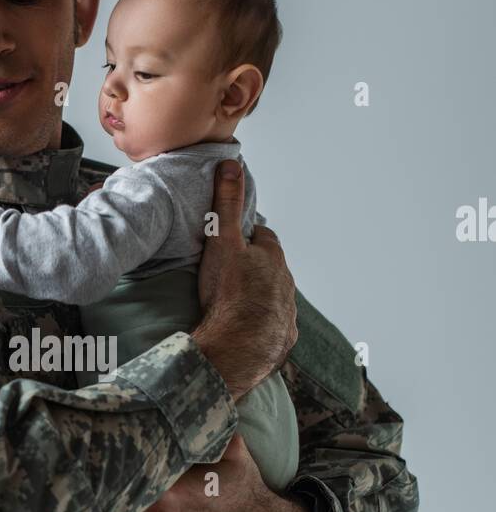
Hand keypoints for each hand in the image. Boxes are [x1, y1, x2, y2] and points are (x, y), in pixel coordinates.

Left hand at [85, 434, 312, 511]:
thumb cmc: (242, 487)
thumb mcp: (232, 448)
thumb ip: (206, 424)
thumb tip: (182, 393)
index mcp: (175, 492)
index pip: (130, 469)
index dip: (111, 453)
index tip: (94, 438)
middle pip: (113, 495)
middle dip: (96, 477)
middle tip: (74, 459)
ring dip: (92, 505)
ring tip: (73, 484)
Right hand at [191, 161, 297, 399]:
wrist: (238, 347)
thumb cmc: (229, 293)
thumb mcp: (222, 242)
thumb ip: (226, 204)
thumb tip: (232, 164)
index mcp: (273, 258)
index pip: (263, 238)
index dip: (248, 238)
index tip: (235, 241)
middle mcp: (286, 284)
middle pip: (271, 269)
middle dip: (256, 267)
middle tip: (232, 271)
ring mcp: (287, 313)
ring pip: (275, 297)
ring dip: (261, 297)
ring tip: (237, 302)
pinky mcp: (283, 339)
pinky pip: (274, 327)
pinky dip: (263, 325)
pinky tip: (247, 329)